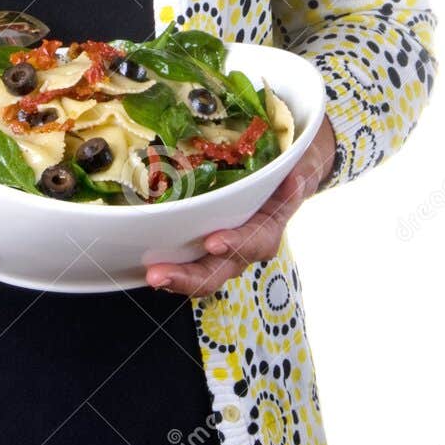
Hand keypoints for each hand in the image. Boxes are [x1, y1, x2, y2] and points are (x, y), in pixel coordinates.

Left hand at [144, 115, 336, 296]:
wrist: (287, 175)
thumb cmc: (288, 171)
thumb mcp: (300, 167)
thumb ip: (299, 173)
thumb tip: (295, 176)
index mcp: (269, 226)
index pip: (256, 241)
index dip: (236, 244)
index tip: (213, 243)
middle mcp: (245, 244)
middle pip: (220, 269)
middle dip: (191, 276)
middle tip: (159, 276)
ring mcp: (223, 246)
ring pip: (202, 270)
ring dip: (176, 276)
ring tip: (152, 276)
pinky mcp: (203, 240)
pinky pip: (187, 257)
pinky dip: (168, 261)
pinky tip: (144, 266)